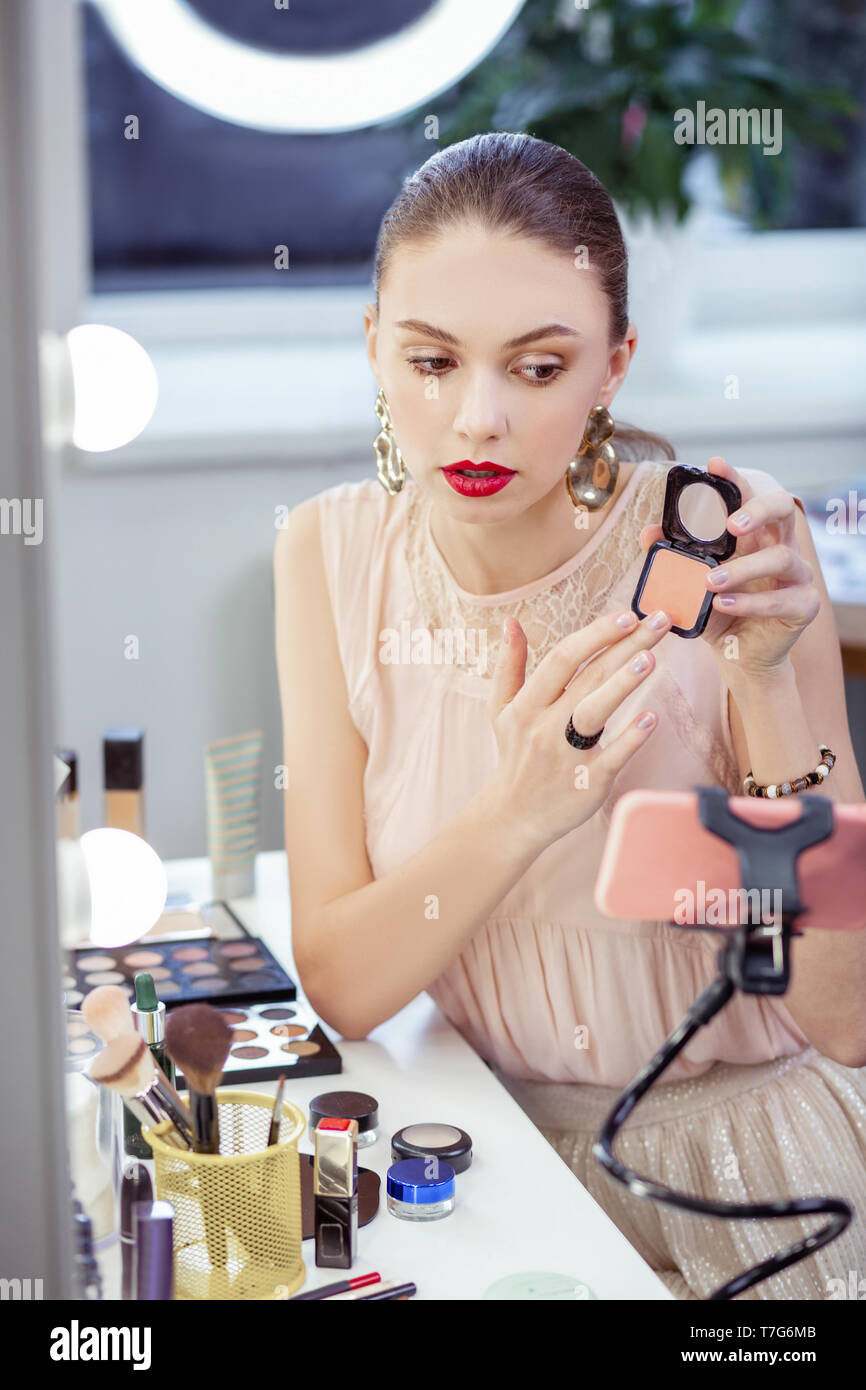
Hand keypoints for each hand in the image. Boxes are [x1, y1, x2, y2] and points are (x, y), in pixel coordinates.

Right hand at [483, 606, 672, 853]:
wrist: (513, 817)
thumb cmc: (515, 755)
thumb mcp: (501, 709)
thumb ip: (509, 665)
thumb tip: (512, 624)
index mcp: (526, 705)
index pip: (561, 659)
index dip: (594, 634)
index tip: (626, 615)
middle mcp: (545, 726)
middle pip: (587, 677)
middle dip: (624, 645)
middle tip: (658, 621)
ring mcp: (566, 755)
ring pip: (595, 712)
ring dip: (622, 684)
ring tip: (650, 658)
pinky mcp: (588, 782)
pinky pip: (612, 756)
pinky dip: (630, 737)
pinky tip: (650, 718)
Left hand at [639, 455, 819, 676]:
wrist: (739, 656)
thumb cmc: (718, 611)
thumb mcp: (689, 584)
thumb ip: (672, 558)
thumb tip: (649, 532)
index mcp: (754, 534)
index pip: (748, 495)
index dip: (734, 479)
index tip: (715, 465)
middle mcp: (779, 546)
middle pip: (782, 509)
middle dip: (758, 509)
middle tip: (732, 523)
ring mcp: (797, 575)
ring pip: (782, 558)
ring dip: (743, 568)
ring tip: (710, 581)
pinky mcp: (804, 604)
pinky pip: (782, 599)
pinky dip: (751, 602)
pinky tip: (724, 604)